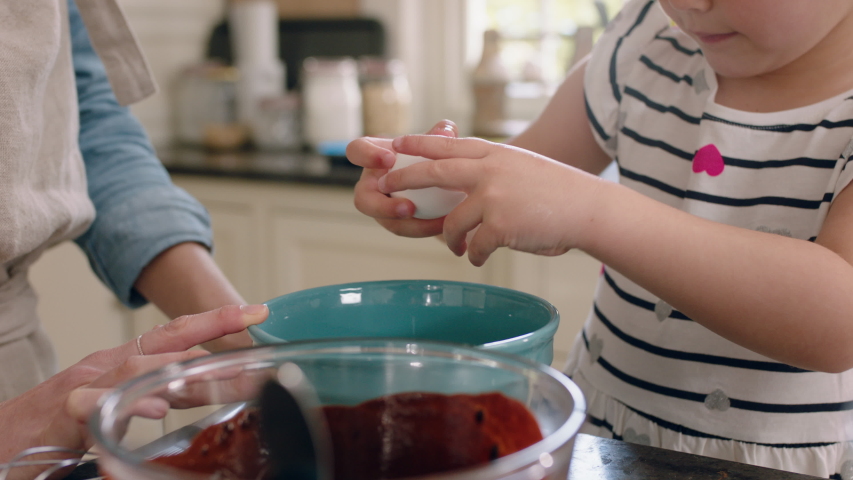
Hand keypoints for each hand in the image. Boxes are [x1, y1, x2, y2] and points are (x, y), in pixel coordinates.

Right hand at [0, 304, 267, 479]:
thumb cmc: (56, 429)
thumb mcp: (115, 407)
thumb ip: (150, 397)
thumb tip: (190, 394)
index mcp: (122, 364)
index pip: (176, 334)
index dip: (217, 320)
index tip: (258, 311)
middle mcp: (106, 366)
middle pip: (165, 339)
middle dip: (211, 325)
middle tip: (253, 321)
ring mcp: (82, 386)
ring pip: (134, 366)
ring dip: (177, 366)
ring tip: (216, 370)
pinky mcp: (60, 416)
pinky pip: (92, 404)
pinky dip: (124, 404)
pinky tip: (154, 409)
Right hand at [347, 120, 458, 237]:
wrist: (438, 180)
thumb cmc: (429, 153)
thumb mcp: (434, 141)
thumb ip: (440, 133)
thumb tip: (446, 131)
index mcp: (373, 156)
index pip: (357, 151)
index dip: (367, 156)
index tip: (389, 159)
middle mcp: (371, 184)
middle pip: (362, 200)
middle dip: (382, 207)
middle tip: (408, 208)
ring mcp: (381, 206)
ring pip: (384, 221)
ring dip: (407, 225)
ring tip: (434, 223)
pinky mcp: (395, 223)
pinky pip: (405, 229)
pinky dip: (424, 228)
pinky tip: (445, 224)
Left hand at [379, 135, 608, 265]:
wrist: (589, 209)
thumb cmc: (560, 191)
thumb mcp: (523, 166)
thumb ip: (493, 169)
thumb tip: (464, 184)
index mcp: (495, 153)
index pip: (448, 145)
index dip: (420, 143)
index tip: (398, 142)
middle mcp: (489, 170)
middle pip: (434, 172)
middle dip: (406, 179)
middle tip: (385, 185)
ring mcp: (492, 197)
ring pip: (452, 222)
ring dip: (451, 239)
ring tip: (458, 247)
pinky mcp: (499, 225)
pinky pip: (474, 247)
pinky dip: (475, 256)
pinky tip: (480, 259)